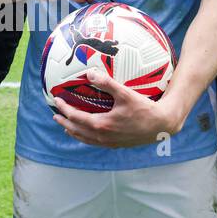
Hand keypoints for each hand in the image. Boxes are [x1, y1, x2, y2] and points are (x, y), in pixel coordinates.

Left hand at [51, 69, 180, 148]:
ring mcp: (110, 142)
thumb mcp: (125, 93)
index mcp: (101, 125)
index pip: (76, 117)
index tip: (57, 102)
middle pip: (77, 130)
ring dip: (74, 132)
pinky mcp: (117, 145)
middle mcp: (103, 136)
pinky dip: (86, 138)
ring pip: (85, 139)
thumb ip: (106, 83)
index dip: (64, 109)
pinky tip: (88, 134)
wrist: (161, 125)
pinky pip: (95, 143)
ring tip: (67, 127)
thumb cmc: (144, 108)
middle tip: (56, 116)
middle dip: (65, 122)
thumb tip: (90, 72)